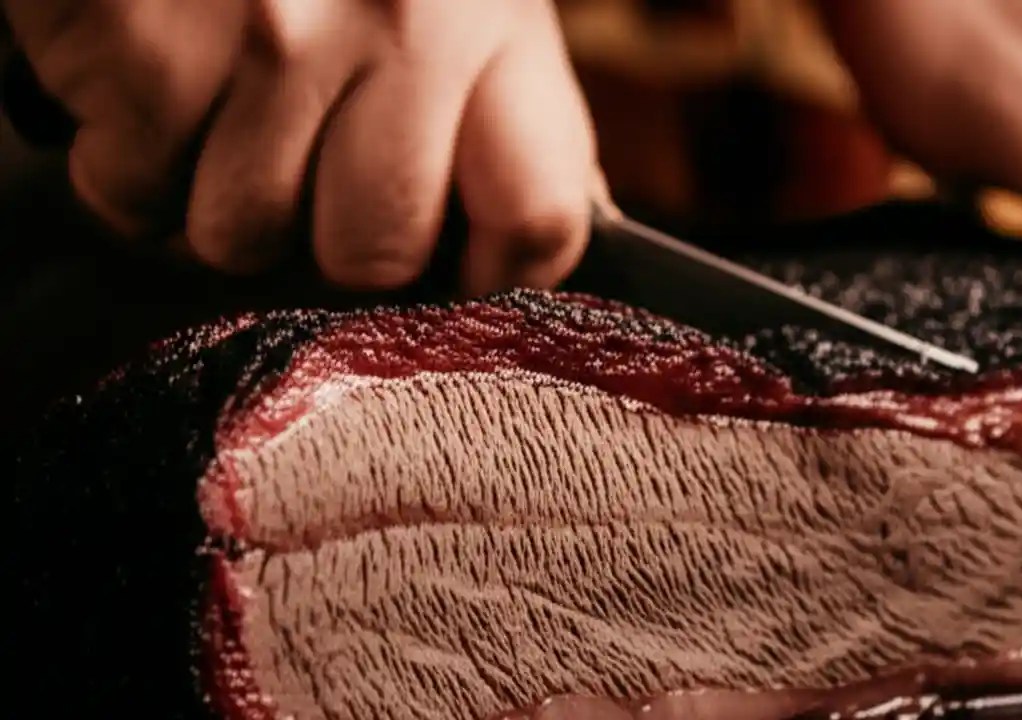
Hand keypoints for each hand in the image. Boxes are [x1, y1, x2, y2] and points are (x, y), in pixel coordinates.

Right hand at [2, 0, 596, 294]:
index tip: (459, 273)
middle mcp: (402, 29)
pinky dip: (126, 164)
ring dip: (216, 200)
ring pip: (241, 237)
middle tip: (306, 175)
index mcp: (495, 18)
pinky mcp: (148, 46)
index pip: (536, 215)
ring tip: (218, 113)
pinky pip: (134, 192)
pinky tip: (149, 91)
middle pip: (373, 254)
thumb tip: (517, 233)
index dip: (496, 275)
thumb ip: (494, 99)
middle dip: (330, 244)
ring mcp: (273, 39)